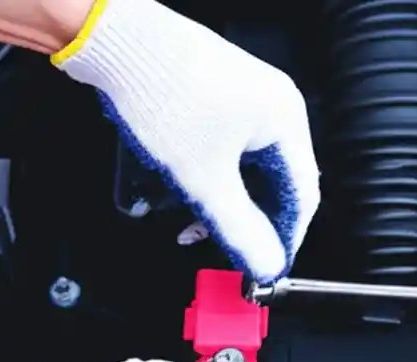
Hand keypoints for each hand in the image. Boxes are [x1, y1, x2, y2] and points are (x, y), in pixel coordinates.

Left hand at [53, 0, 319, 283]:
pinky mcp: (214, 95)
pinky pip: (225, 148)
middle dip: (250, 221)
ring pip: (247, 167)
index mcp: (285, 119)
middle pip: (275, 182)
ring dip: (225, 202)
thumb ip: (240, 228)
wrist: (114, 40)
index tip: (265, 266)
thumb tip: (265, 263)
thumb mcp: (205, 178)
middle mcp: (272, 103)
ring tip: (194, 224)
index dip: (286, 238)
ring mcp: (243, 96)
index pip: (302, 195)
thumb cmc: (163, 92)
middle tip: (229, 251)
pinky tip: (185, 189)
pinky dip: (210, 176)